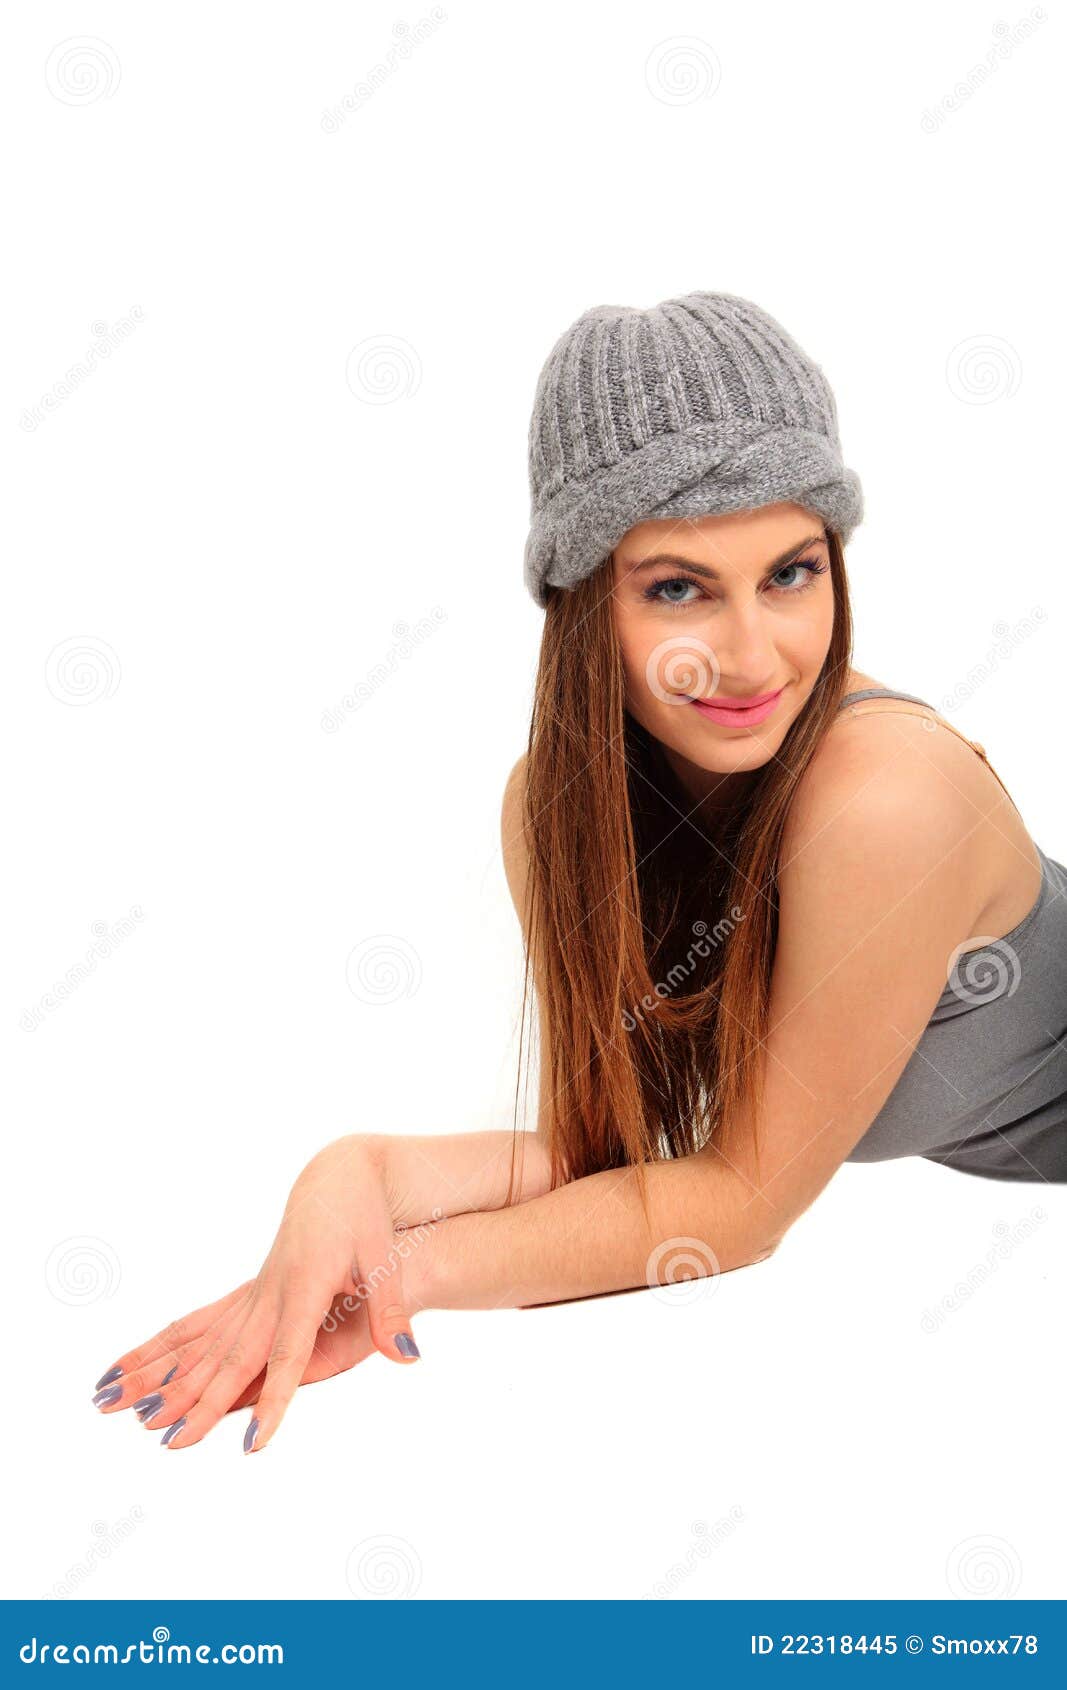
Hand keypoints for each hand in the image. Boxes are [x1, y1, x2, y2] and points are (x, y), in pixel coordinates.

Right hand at [91, 1134, 425, 1452]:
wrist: (338, 1178)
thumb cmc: (364, 1218)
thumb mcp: (387, 1258)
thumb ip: (392, 1310)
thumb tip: (409, 1355)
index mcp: (304, 1286)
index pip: (287, 1354)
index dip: (273, 1398)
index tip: (254, 1442)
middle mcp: (268, 1294)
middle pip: (229, 1358)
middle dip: (198, 1402)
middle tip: (167, 1442)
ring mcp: (251, 1294)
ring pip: (198, 1344)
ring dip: (155, 1375)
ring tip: (108, 1405)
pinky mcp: (244, 1295)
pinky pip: (194, 1328)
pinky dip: (157, 1350)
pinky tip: (123, 1373)